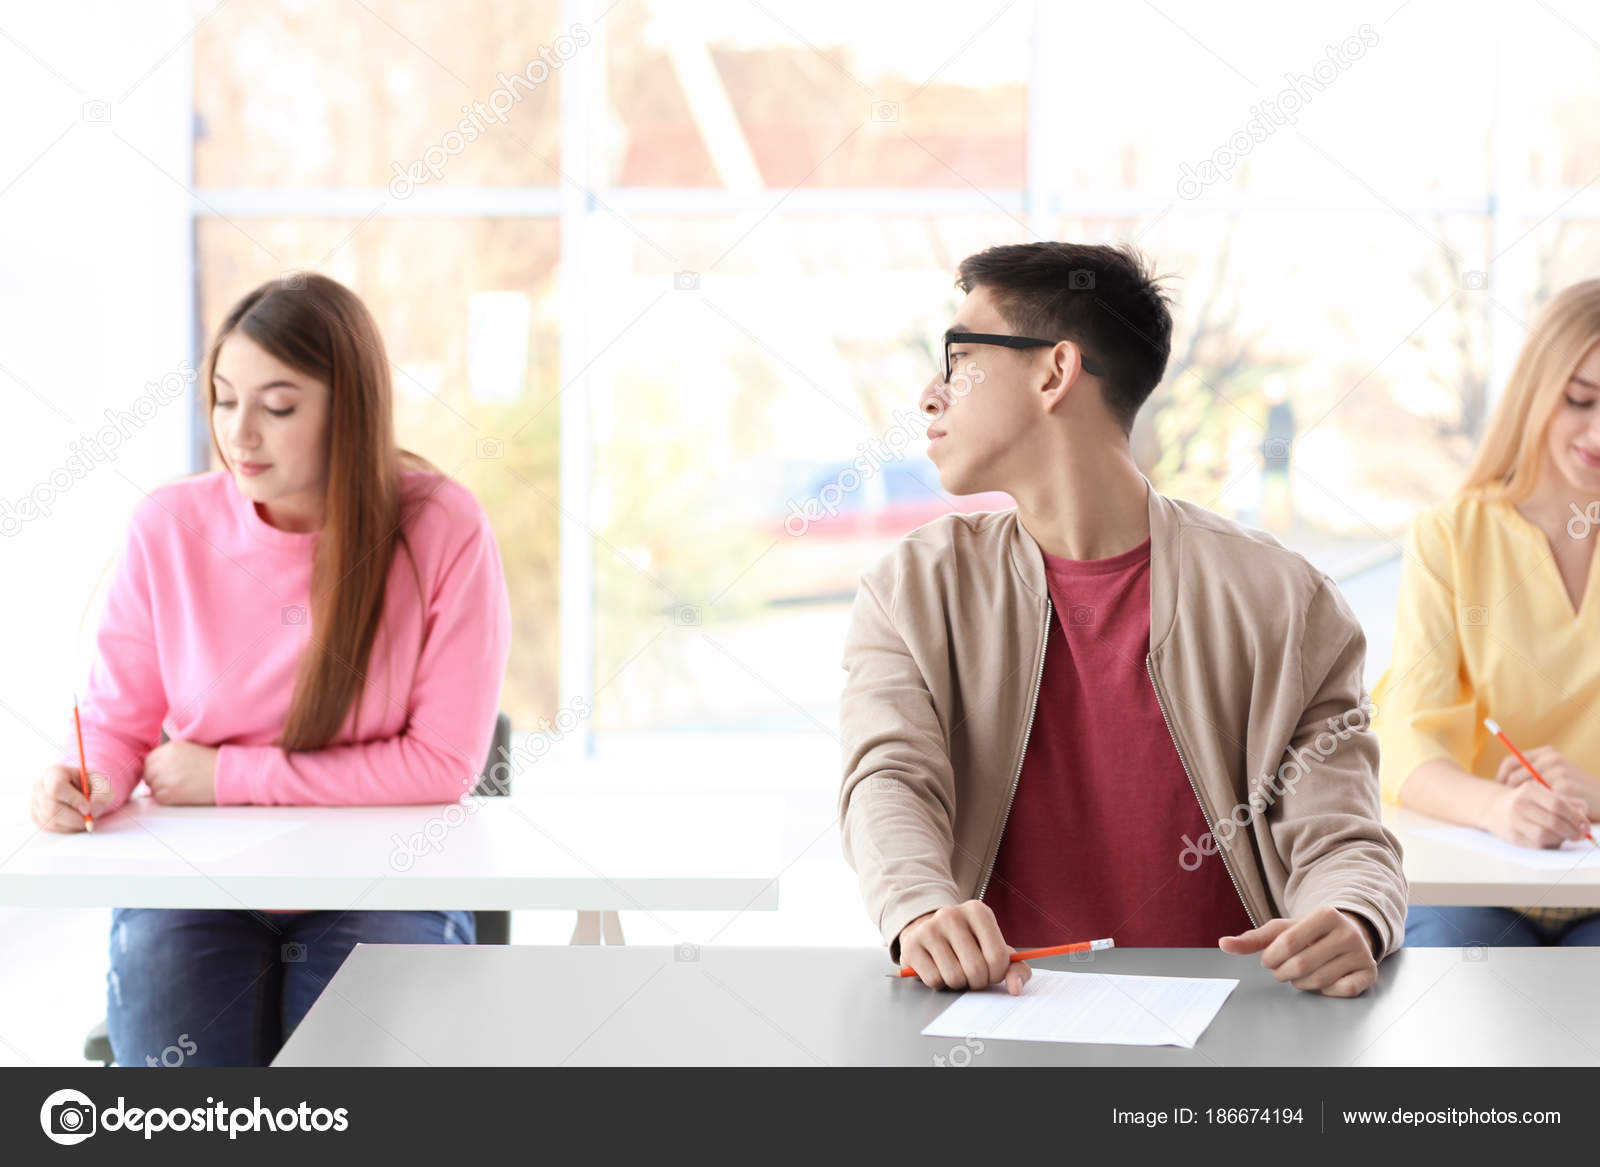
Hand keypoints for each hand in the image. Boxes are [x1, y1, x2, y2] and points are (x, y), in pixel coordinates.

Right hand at [30, 764, 113, 831]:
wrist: (80, 791)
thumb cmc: (90, 786)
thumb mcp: (102, 784)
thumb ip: (103, 794)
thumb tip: (92, 810)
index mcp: (54, 773)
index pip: (57, 788)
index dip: (74, 800)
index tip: (88, 808)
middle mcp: (40, 787)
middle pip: (52, 808)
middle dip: (75, 817)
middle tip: (89, 818)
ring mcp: (35, 803)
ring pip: (52, 821)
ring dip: (73, 824)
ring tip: (84, 817)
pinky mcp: (36, 817)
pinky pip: (51, 828)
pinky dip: (67, 828)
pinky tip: (75, 820)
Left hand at [142, 740, 218, 805]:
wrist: (229, 775)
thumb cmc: (215, 763)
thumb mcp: (191, 749)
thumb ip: (172, 755)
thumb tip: (155, 768)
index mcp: (171, 748)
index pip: (150, 760)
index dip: (157, 768)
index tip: (166, 773)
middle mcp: (165, 761)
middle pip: (148, 774)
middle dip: (157, 779)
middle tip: (174, 782)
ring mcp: (166, 778)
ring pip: (152, 787)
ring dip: (163, 789)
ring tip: (182, 787)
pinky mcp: (169, 794)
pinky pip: (159, 798)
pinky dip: (168, 798)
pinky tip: (183, 793)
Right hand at [896, 900, 1031, 994]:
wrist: (927, 930)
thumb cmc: (968, 944)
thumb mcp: (993, 948)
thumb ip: (1015, 968)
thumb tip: (1015, 988)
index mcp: (978, 911)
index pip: (998, 957)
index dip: (997, 974)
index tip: (991, 971)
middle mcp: (951, 914)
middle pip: (976, 969)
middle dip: (977, 981)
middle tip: (973, 975)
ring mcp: (929, 928)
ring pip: (954, 977)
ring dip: (958, 983)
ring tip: (955, 970)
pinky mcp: (911, 945)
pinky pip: (934, 980)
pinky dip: (940, 983)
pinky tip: (938, 969)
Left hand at [1219, 907, 1377, 996]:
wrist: (1348, 932)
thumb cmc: (1308, 932)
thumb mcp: (1282, 929)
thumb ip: (1253, 938)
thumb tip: (1222, 943)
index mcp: (1325, 914)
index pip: (1287, 943)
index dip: (1271, 958)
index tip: (1269, 959)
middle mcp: (1348, 931)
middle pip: (1301, 965)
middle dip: (1283, 973)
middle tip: (1283, 969)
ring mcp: (1362, 952)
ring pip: (1319, 981)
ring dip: (1301, 984)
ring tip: (1301, 973)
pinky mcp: (1370, 972)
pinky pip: (1341, 991)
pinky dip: (1326, 991)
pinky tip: (1324, 979)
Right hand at [1483, 778, 1589, 848]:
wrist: (1494, 808)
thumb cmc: (1528, 801)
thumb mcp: (1544, 794)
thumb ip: (1567, 801)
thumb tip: (1583, 814)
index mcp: (1529, 790)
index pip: (1558, 804)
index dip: (1575, 816)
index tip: (1586, 825)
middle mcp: (1519, 804)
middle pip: (1553, 821)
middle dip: (1572, 831)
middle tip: (1581, 835)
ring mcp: (1514, 821)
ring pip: (1545, 835)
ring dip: (1561, 838)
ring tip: (1566, 836)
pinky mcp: (1513, 837)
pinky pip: (1537, 845)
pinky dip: (1550, 844)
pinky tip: (1553, 839)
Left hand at [1494, 746, 1599, 812]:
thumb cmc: (1576, 789)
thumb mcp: (1556, 775)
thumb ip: (1535, 772)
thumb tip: (1502, 780)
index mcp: (1546, 753)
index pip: (1510, 761)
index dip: (1501, 777)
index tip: (1498, 790)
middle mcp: (1551, 759)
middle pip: (1514, 775)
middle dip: (1508, 791)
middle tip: (1508, 804)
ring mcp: (1558, 771)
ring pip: (1525, 788)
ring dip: (1522, 801)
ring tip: (1521, 810)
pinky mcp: (1564, 786)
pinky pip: (1540, 799)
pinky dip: (1537, 808)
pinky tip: (1536, 815)